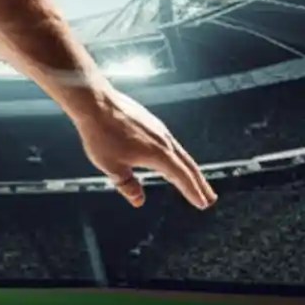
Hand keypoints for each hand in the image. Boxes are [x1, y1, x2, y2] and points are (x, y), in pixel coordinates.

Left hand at [72, 87, 216, 209]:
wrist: (94, 101)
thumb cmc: (102, 133)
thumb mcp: (111, 166)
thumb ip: (127, 185)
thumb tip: (138, 200)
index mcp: (159, 154)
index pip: (182, 178)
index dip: (193, 192)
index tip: (203, 203)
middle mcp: (164, 141)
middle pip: (188, 165)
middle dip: (200, 183)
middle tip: (210, 197)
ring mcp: (158, 129)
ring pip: (180, 153)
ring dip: (189, 169)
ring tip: (195, 180)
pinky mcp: (150, 121)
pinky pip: (170, 142)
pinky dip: (177, 155)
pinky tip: (171, 157)